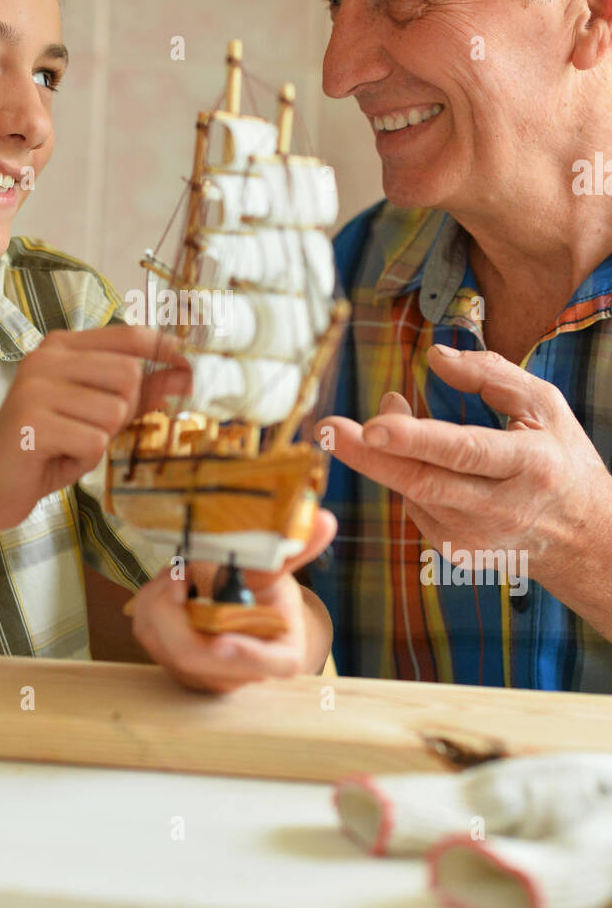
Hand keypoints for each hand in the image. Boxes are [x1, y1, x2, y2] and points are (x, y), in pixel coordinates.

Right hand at [0, 327, 190, 533]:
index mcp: (62, 346)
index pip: (129, 335)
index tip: (191, 367)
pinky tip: (58, 457)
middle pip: (128, 374)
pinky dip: (85, 458)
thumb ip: (141, 391)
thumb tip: (187, 373)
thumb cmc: (48, 447)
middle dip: (125, 411)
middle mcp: (46, 357)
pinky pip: (94, 440)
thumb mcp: (98, 415)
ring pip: (114, 410)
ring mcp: (36, 386)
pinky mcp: (32, 420)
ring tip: (70, 444)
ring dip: (102, 438)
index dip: (166, 349)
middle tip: (93, 430)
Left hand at [127, 509, 335, 692]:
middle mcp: (239, 677)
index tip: (223, 643)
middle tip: (182, 568)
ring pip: (163, 642)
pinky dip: (150, 602)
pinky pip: (147, 634)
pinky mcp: (171, 665)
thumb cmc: (265, 592)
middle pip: (196, 656)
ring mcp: (202, 677)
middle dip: (175, 607)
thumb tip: (324, 520)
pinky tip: (170, 584)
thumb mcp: (278, 571)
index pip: (269, 664)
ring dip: (161, 597)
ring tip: (181, 570)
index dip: (245, 657)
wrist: (245, 607)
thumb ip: (293, 550)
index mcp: (281, 654)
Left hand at [316, 345, 611, 631]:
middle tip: (328, 429)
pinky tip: (422, 462)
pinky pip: (414, 506)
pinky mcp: (456, 551)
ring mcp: (476, 536)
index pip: (465, 451)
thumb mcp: (544, 405)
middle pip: (422, 481)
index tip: (374, 425)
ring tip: (384, 424)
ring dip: (386, 454)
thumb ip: (490, 374)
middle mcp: (501, 508)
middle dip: (368, 454)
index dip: (416, 439)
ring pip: (411, 492)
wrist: (581, 538)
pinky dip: (406, 477)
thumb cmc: (561, 460)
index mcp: (530, 465)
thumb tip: (434, 356)